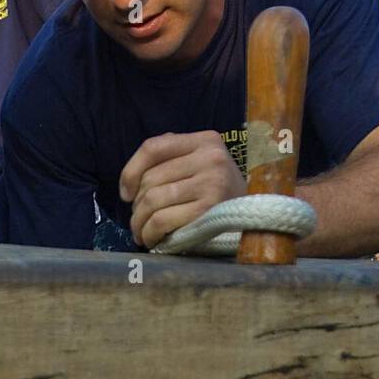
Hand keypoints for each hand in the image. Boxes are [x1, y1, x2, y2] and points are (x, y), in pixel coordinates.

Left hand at [121, 131, 245, 248]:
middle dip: (136, 205)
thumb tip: (129, 184)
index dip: (130, 171)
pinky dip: (150, 232)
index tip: (125, 193)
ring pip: (152, 200)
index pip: (153, 147)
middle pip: (150, 179)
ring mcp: (212, 183)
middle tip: (138, 220)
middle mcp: (210, 157)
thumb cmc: (218, 194)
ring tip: (141, 233)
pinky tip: (152, 239)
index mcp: (205, 140)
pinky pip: (162, 219)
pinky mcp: (208, 210)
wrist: (253, 219)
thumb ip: (170, 160)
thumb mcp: (200, 166)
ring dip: (139, 222)